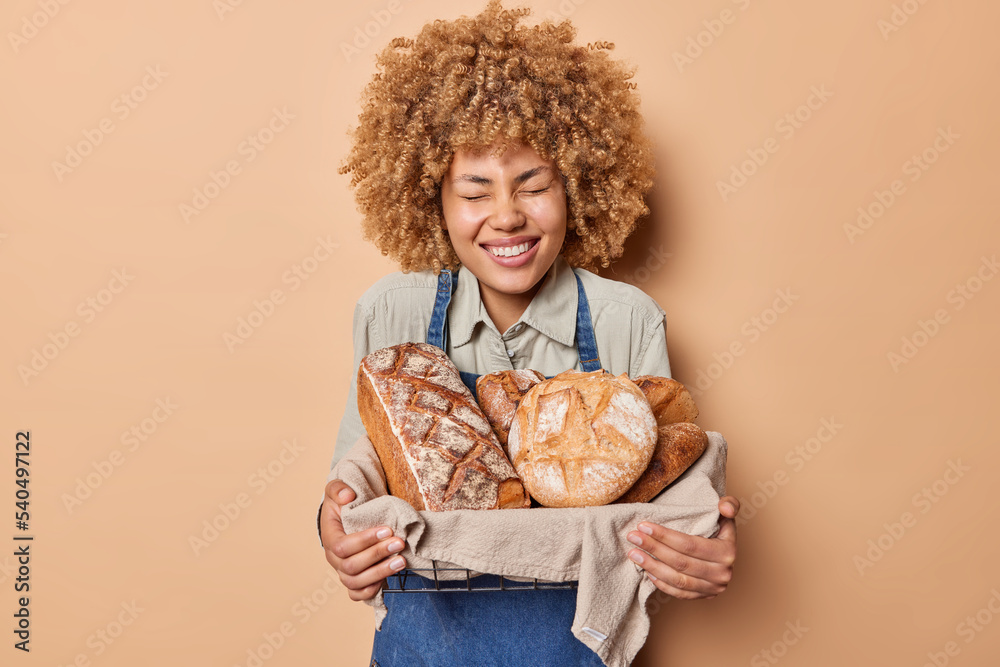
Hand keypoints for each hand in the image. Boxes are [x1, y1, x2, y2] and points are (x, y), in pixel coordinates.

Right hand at [320, 479, 406, 600]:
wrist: (346, 518)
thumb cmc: (342, 505)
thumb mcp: (337, 490)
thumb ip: (338, 488)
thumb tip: (347, 496)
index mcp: (330, 538)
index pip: (343, 546)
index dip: (365, 540)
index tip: (386, 530)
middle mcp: (334, 559)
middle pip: (351, 566)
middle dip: (377, 555)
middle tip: (399, 543)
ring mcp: (343, 572)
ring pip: (356, 582)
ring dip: (380, 573)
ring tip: (401, 561)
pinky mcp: (354, 580)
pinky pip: (357, 594)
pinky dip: (371, 591)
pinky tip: (387, 580)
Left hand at [625, 495, 738, 599]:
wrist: (726, 552)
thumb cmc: (721, 529)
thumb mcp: (727, 513)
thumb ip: (729, 504)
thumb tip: (724, 507)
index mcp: (727, 552)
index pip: (690, 545)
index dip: (665, 536)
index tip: (644, 526)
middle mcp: (722, 573)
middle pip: (680, 562)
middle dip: (653, 548)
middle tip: (633, 537)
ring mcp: (713, 588)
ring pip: (678, 580)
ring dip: (652, 567)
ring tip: (634, 554)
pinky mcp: (704, 596)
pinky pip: (679, 593)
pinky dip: (662, 583)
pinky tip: (647, 571)